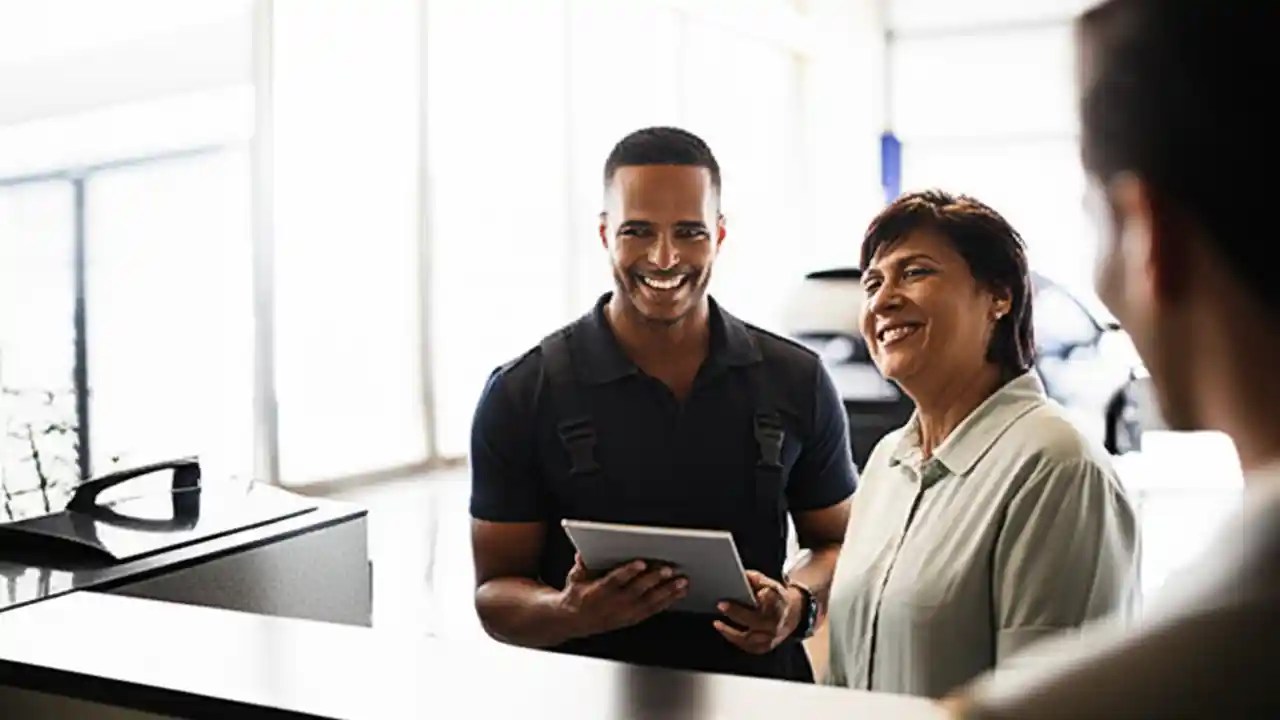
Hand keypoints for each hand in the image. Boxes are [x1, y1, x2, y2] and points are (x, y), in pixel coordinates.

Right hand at [559, 554, 687, 638]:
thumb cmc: (578, 595)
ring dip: (667, 592)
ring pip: (649, 602)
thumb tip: (583, 554)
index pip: (614, 581)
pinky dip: (668, 601)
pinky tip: (679, 592)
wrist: (575, 621)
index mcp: (598, 593)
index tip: (641, 563)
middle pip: (636, 591)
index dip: (628, 572)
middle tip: (668, 569)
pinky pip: (653, 610)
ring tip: (681, 581)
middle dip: (654, 580)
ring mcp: (625, 614)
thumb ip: (581, 566)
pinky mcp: (632, 619)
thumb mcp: (574, 578)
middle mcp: (613, 605)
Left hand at [712, 570, 801, 653]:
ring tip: (717, 623)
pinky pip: (748, 647)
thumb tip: (743, 576)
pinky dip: (734, 639)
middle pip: (756, 620)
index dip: (764, 598)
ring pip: (750, 638)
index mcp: (779, 604)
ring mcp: (771, 637)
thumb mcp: (770, 583)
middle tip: (721, 605)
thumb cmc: (776, 597)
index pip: (772, 601)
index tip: (755, 593)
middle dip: (738, 613)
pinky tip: (723, 630)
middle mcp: (776, 623)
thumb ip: (757, 579)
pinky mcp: (765, 647)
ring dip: (731, 632)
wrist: (791, 615)